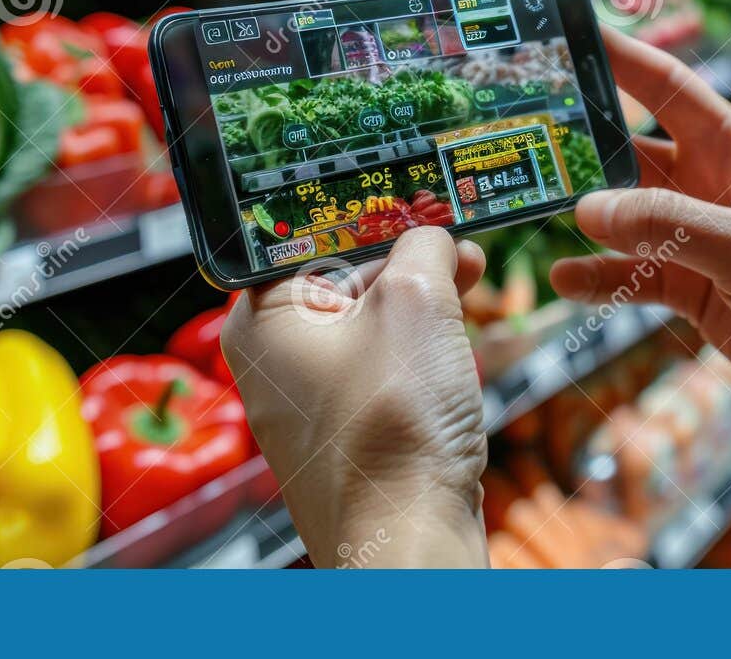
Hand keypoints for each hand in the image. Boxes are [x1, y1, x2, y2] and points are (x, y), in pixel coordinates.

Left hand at [221, 227, 489, 566]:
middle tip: (455, 240)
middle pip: (343, 276)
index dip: (365, 210)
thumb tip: (433, 234)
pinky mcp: (347, 431)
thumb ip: (424, 248)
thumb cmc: (391, 430)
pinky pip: (381, 368)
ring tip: (469, 281)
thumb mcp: (417, 302)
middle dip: (405, 258)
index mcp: (261, 317)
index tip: (411, 193)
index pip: (306, 236)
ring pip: (368, 323)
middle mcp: (273, 358)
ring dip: (420, 301)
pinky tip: (457, 338)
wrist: (408, 537)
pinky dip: (418, 348)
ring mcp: (309, 399)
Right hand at [551, 29, 730, 436]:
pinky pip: (629, 276)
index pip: (667, 90)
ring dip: (583, 215)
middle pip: (632, 152)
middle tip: (522, 133)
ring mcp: (699, 240)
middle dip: (582, 144)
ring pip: (623, 217)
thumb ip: (669, 225)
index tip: (566, 36)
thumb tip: (587, 209)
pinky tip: (565, 281)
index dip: (620, 59)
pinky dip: (597, 278)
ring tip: (529, 207)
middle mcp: (713, 187)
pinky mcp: (692, 291)